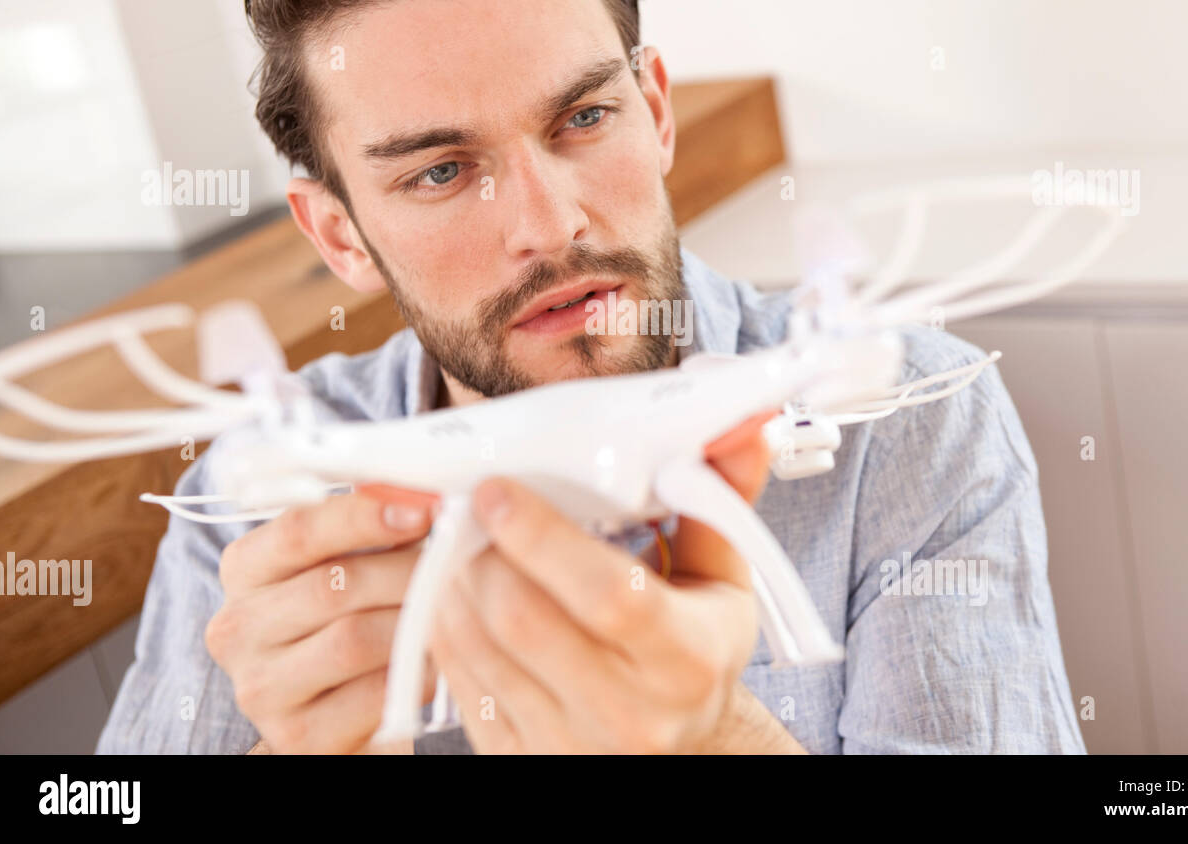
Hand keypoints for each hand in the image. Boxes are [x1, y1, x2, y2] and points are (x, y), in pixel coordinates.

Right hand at [206, 486, 438, 753]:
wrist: (342, 713)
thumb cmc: (353, 619)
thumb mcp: (348, 564)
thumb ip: (371, 527)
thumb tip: (424, 495)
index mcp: (244, 569)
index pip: (298, 530)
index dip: (366, 516)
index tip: (425, 509)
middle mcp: (236, 627)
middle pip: (334, 585)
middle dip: (407, 571)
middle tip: (454, 563)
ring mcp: (259, 687)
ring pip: (355, 639)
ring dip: (414, 621)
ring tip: (448, 609)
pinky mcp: (295, 735)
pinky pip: (372, 693)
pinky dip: (415, 672)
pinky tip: (434, 660)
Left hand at [428, 411, 779, 752]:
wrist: (679, 743)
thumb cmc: (696, 646)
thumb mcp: (722, 574)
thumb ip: (723, 494)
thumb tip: (740, 425)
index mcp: (688, 659)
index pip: (609, 596)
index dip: (543, 538)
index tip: (498, 490)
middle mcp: (630, 714)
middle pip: (524, 619)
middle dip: (485, 551)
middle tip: (474, 507)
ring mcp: (570, 746)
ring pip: (478, 648)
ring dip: (456, 581)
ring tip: (465, 542)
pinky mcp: (521, 761)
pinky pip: (460, 682)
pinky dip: (447, 623)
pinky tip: (462, 591)